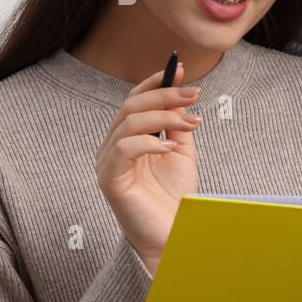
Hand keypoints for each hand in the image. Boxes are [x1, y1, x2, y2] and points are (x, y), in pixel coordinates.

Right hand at [95, 62, 202, 274]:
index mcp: (128, 137)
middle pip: (132, 106)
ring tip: (191, 123)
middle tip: (194, 94)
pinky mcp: (109, 179)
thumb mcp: (181, 153)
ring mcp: (107, 161)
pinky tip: (169, 147)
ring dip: (163, 117)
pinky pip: (123, 149)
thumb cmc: (173, 196)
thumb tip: (183, 98)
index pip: (135, 100)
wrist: (172, 232)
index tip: (181, 69)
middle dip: (165, 95)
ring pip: (129, 123)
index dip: (155, 82)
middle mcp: (113, 145)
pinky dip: (148, 142)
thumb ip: (178, 127)